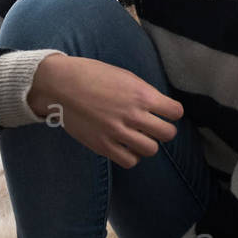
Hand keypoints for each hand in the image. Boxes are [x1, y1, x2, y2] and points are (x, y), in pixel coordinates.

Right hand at [27, 53, 184, 168]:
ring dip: (148, 144)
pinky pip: (129, 161)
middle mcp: (133, 115)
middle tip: (155, 126)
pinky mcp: (102, 145)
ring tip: (139, 137)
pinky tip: (126, 146)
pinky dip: (132, 156)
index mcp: (142, 95)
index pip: (175, 112)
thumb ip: (145, 94)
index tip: (166, 112)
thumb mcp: (127, 77)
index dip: (173, 112)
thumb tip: (160, 107)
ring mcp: (117, 132)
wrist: (62, 85)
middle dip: (164, 130)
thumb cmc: (95, 76)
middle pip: (168, 134)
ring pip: (151, 150)